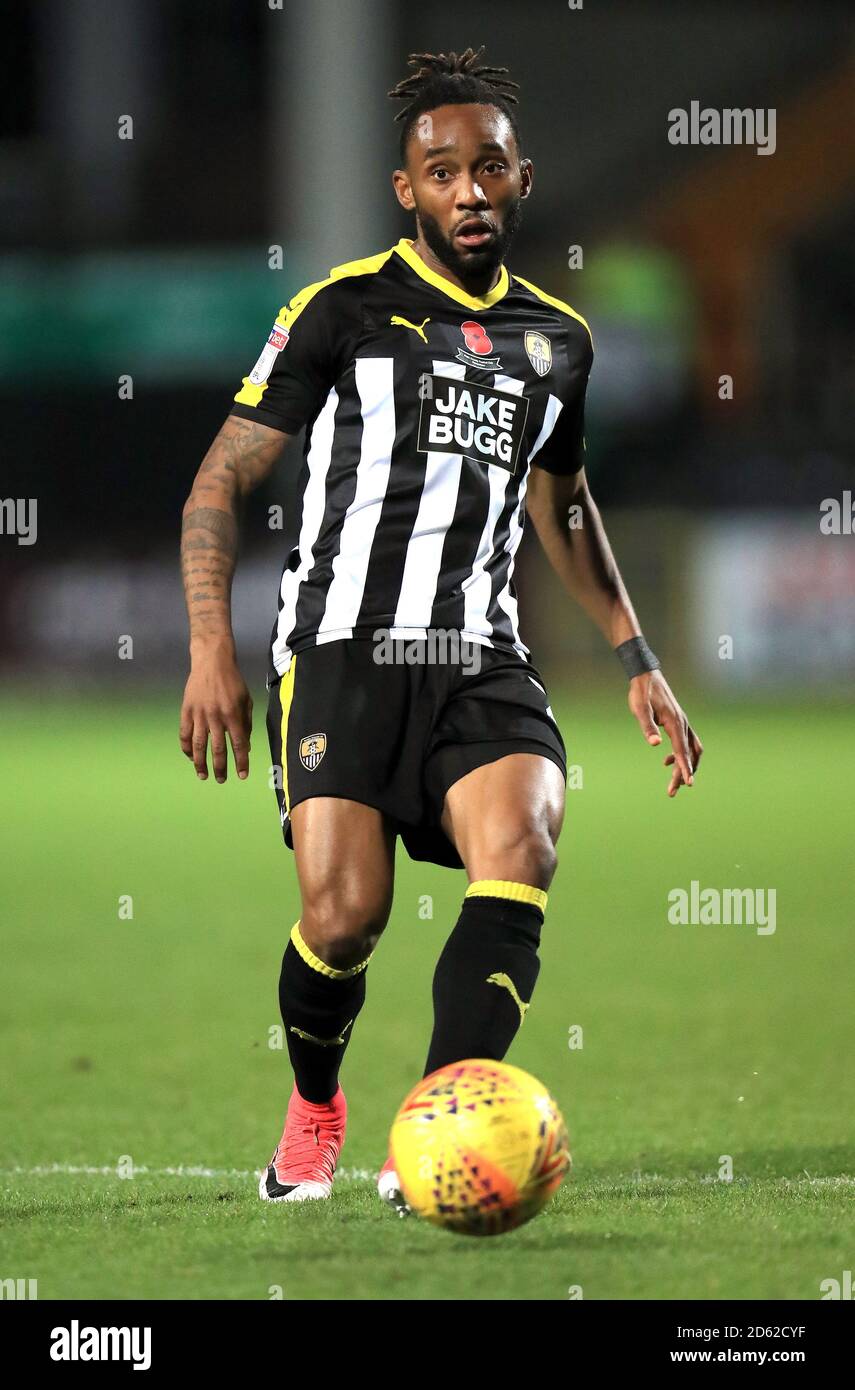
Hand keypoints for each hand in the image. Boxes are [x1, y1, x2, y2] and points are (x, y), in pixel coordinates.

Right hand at [179, 644, 252, 782]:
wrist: (212, 662)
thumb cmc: (233, 681)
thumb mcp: (246, 700)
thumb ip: (246, 723)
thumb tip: (246, 745)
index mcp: (234, 714)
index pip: (239, 744)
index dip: (241, 761)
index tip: (242, 775)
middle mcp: (216, 717)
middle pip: (218, 749)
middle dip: (221, 768)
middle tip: (221, 780)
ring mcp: (199, 714)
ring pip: (199, 745)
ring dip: (201, 763)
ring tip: (203, 775)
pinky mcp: (187, 710)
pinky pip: (185, 734)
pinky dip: (186, 748)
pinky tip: (190, 757)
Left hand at [628, 670, 702, 796]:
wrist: (646, 676)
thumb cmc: (641, 693)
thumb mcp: (640, 709)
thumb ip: (647, 727)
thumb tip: (655, 744)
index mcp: (674, 722)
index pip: (682, 750)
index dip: (685, 768)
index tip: (688, 783)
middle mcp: (682, 723)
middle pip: (689, 754)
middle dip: (683, 773)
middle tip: (672, 792)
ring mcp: (682, 722)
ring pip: (691, 749)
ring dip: (685, 766)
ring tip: (674, 783)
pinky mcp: (678, 722)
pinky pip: (685, 743)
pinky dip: (681, 755)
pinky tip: (666, 762)